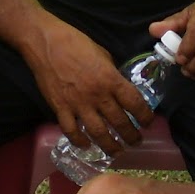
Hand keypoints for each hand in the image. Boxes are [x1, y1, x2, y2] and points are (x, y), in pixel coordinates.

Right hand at [26, 20, 147, 153]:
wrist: (46, 42)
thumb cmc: (76, 43)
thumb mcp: (103, 54)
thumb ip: (112, 74)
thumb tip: (118, 87)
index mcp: (110, 79)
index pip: (135, 103)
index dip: (145, 116)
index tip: (148, 123)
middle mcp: (97, 95)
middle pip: (120, 122)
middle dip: (131, 136)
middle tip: (136, 142)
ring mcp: (78, 104)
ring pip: (99, 133)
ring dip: (111, 146)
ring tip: (118, 151)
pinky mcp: (60, 108)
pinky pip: (72, 132)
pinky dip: (80, 142)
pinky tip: (87, 145)